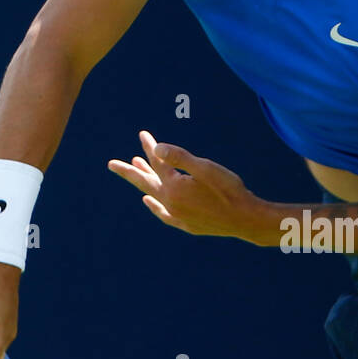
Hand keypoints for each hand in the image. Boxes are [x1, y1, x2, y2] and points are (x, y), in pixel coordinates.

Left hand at [108, 130, 262, 239]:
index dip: (149, 147)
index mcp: (174, 187)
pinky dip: (154, 206)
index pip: (157, 163)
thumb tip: (155, 149)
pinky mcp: (186, 224)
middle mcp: (171, 202)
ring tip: (135, 169)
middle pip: (146, 182)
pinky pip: (163, 214)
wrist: (246, 219)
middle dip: (130, 171)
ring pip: (154, 196)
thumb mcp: (206, 168)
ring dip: (144, 182)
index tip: (142, 134)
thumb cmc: (229, 190)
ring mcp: (178, 215)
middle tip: (111, 164)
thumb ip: (179, 157)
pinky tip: (149, 201)